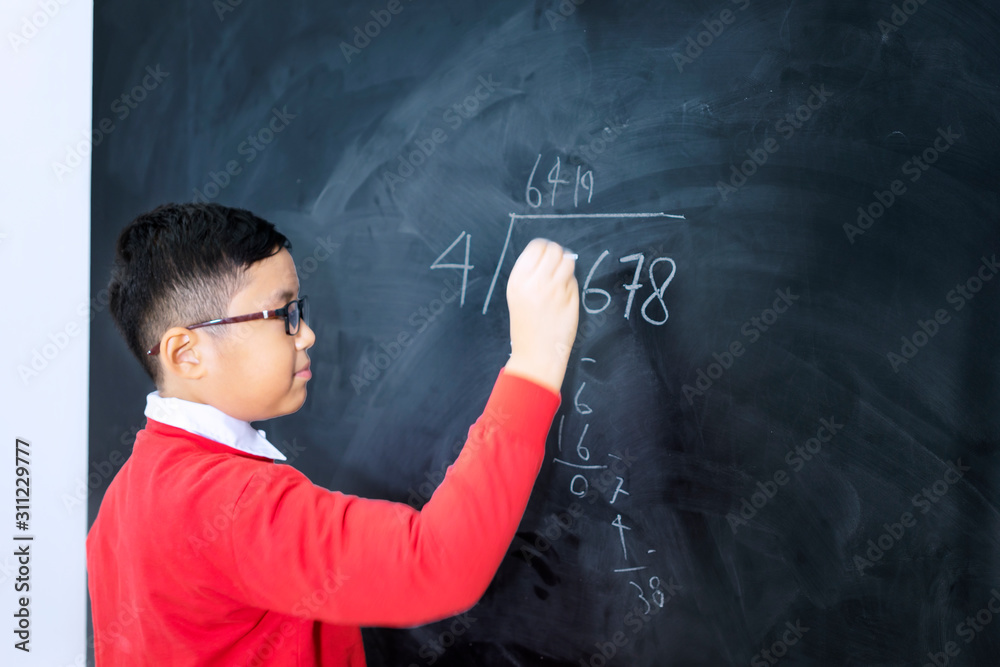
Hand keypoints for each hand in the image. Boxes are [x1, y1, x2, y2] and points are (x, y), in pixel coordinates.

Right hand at [504, 238, 578, 393]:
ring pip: (568, 262)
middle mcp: (536, 282)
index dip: (545, 249)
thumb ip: (530, 274)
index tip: (548, 256)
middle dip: (558, 255)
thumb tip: (550, 254)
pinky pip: (574, 281)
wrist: (536, 355)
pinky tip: (564, 297)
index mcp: (518, 280)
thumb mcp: (518, 295)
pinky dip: (571, 285)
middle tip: (557, 267)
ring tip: (561, 281)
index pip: (536, 247)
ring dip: (567, 267)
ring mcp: (554, 290)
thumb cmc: (526, 326)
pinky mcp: (570, 299)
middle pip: (554, 250)